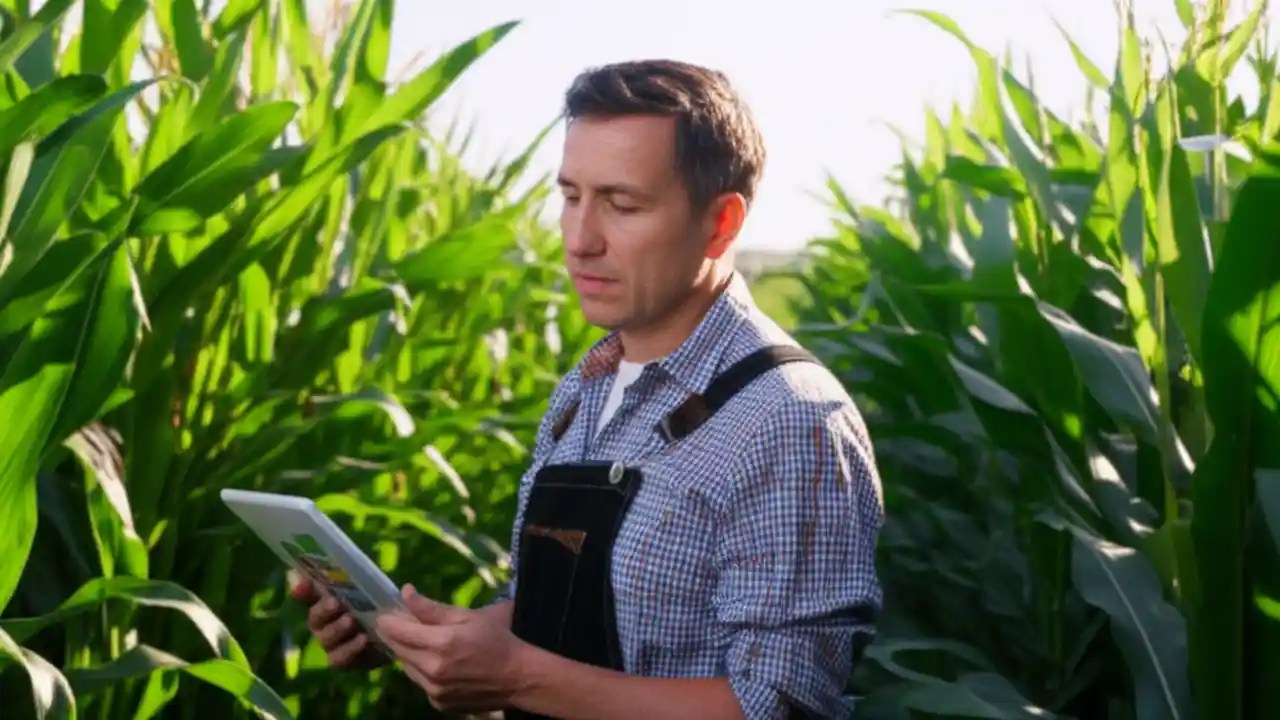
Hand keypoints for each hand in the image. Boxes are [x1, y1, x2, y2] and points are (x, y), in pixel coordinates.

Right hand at [289, 575, 389, 670]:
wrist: (399, 636)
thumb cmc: (380, 607)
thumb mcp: (374, 590)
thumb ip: (361, 582)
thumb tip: (358, 576)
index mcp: (326, 600)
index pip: (306, 593)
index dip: (300, 589)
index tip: (300, 586)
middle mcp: (323, 623)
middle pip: (314, 617)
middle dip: (323, 610)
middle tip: (336, 603)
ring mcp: (331, 643)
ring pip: (324, 638)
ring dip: (336, 629)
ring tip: (351, 621)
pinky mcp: (342, 660)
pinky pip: (337, 659)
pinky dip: (349, 649)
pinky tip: (363, 639)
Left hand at [376, 584, 529, 713]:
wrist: (518, 677)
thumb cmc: (498, 639)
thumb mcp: (468, 616)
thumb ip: (432, 608)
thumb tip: (405, 592)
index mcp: (441, 643)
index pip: (399, 631)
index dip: (388, 620)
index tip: (384, 613)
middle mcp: (433, 669)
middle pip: (398, 649)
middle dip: (396, 635)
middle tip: (399, 623)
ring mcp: (434, 690)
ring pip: (406, 667)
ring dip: (408, 653)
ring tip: (421, 641)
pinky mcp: (438, 703)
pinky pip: (420, 682)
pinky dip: (422, 670)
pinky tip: (436, 661)